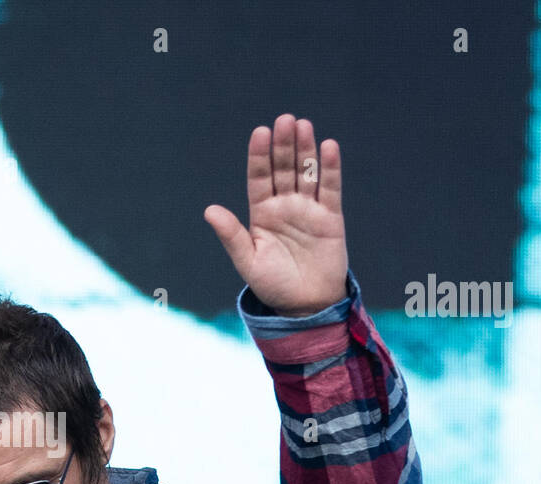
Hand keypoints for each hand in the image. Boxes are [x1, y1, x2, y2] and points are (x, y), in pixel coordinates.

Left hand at [204, 114, 347, 316]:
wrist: (305, 306)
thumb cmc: (273, 285)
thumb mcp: (248, 261)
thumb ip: (231, 235)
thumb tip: (209, 210)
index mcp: (262, 214)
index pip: (260, 178)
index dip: (260, 156)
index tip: (260, 133)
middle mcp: (284, 206)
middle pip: (284, 169)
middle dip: (284, 145)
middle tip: (285, 120)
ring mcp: (308, 209)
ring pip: (306, 173)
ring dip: (305, 149)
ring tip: (303, 125)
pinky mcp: (331, 217)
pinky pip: (330, 188)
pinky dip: (330, 168)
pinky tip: (328, 147)